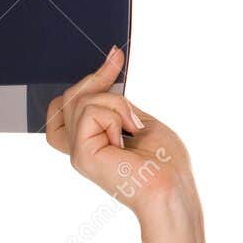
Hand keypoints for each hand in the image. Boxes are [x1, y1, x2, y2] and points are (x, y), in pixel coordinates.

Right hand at [43, 46, 195, 219]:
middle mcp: (79, 147)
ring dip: (117, 105)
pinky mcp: (81, 155)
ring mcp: (78, 152)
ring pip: (82, 101)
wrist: (172, 187)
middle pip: (69, 98)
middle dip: (96, 77)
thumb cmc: (165, 163)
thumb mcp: (139, 121)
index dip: (88, 79)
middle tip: (117, 64)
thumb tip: (107, 70)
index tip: (115, 55)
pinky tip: (128, 136)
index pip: (69, 105)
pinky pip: (90, 112)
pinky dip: (115, 116)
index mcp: (92, 141)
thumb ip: (116, 105)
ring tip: (134, 128)